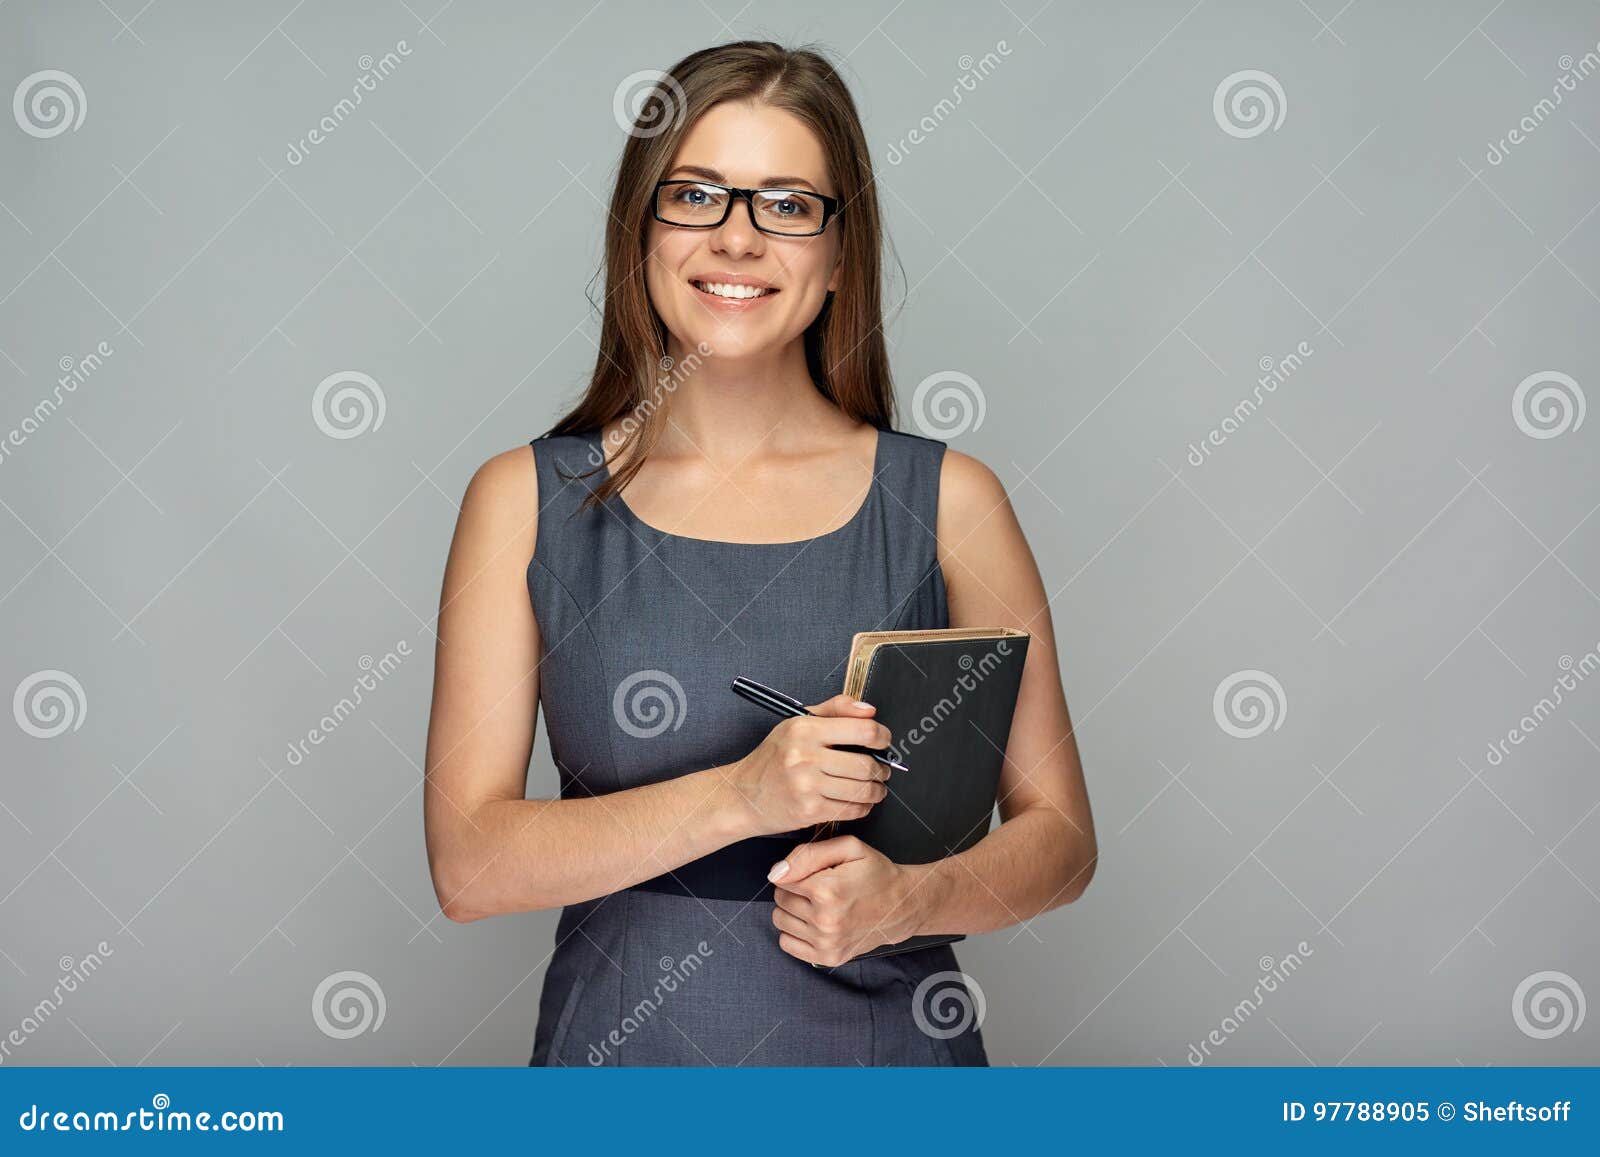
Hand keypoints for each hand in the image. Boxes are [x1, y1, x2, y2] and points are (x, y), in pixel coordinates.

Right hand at [725, 695, 892, 836]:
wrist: (742, 796)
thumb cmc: (772, 759)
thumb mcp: (796, 723)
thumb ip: (835, 709)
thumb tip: (869, 710)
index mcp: (805, 729)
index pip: (863, 730)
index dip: (882, 737)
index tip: (883, 742)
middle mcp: (805, 756)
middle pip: (866, 764)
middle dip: (882, 769)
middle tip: (883, 770)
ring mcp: (807, 785)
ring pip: (861, 789)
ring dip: (876, 791)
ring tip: (875, 788)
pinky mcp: (809, 810)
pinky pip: (850, 809)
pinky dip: (863, 807)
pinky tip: (860, 802)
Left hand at [768, 835, 928, 965]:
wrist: (903, 905)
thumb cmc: (877, 873)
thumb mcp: (849, 848)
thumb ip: (808, 854)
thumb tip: (777, 872)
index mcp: (827, 890)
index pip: (782, 878)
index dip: (796, 871)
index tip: (815, 873)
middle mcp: (824, 920)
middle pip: (780, 900)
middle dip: (794, 890)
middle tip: (819, 888)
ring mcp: (826, 942)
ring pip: (780, 921)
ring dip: (792, 911)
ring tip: (816, 905)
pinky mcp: (829, 957)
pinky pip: (787, 944)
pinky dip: (794, 932)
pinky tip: (813, 922)